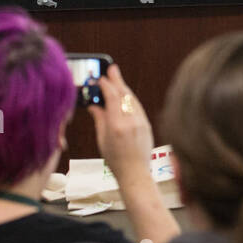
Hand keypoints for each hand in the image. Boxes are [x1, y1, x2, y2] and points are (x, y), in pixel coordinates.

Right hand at [86, 65, 154, 185]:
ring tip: (117, 79)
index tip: (100, 78)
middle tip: (112, 69)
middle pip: (124, 94)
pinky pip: (137, 107)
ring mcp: (141, 122)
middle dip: (117, 80)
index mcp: (117, 125)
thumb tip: (94, 105)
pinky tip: (125, 95)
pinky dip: (130, 98)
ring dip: (124, 88)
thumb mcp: (102, 140)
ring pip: (132, 99)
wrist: (135, 173)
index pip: (112, 98)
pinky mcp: (147, 125)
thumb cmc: (116, 161)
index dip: (106, 85)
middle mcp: (131, 121)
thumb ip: (99, 119)